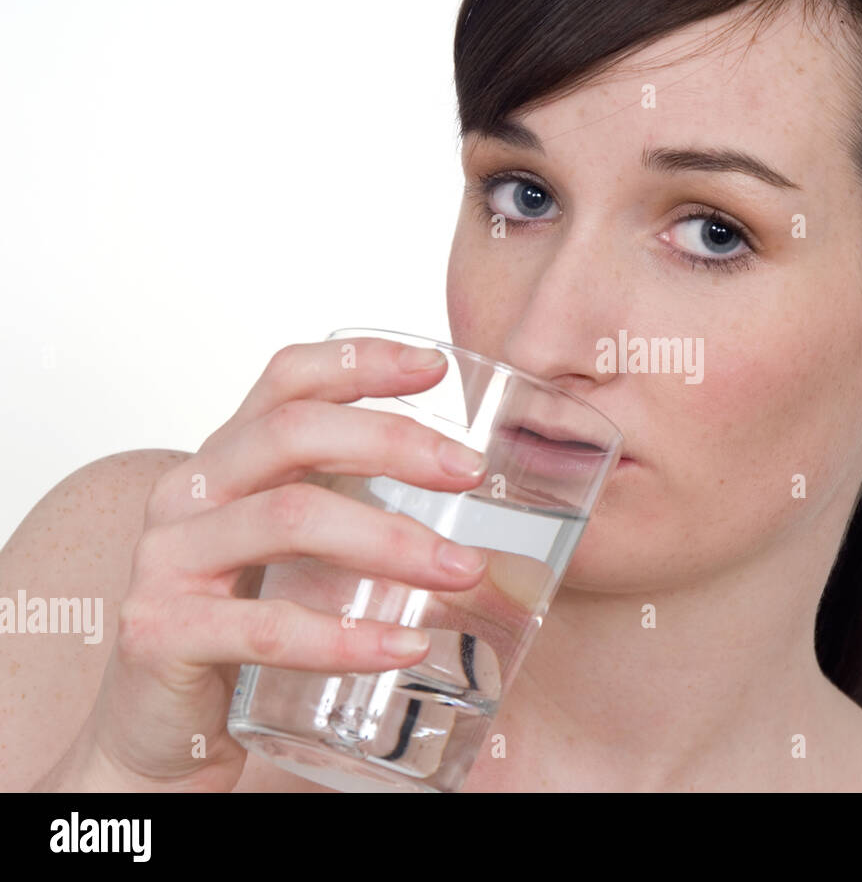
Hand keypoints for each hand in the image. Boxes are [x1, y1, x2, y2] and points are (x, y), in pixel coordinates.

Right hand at [53, 337, 490, 791]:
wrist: (158, 730)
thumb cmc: (240, 628)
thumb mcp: (292, 552)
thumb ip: (351, 508)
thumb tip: (473, 495)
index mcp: (226, 460)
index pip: (288, 380)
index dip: (361, 361)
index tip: (437, 367)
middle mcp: (189, 493)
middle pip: (293, 432)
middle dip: (393, 442)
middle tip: (470, 471)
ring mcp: (167, 560)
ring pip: (289, 519)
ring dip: (391, 541)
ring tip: (463, 569)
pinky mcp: (161, 633)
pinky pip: (268, 627)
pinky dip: (347, 638)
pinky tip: (405, 646)